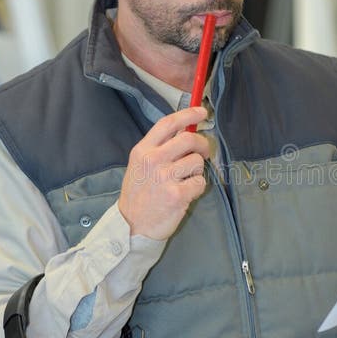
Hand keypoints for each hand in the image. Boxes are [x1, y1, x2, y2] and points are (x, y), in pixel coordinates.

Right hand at [118, 106, 209, 239]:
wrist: (132, 226)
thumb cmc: (139, 195)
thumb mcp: (140, 166)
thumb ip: (159, 148)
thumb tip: (185, 131)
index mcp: (143, 150)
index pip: (168, 123)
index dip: (188, 114)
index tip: (201, 112)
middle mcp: (153, 160)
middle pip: (189, 139)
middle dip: (202, 144)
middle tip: (204, 152)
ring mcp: (164, 177)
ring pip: (197, 161)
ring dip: (196, 171)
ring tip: (184, 181)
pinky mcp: (177, 194)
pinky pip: (200, 182)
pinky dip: (197, 188)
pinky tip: (185, 194)